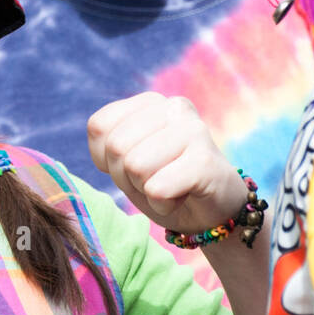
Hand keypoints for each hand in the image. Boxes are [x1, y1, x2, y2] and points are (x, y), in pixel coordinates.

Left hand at [87, 92, 248, 237]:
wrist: (214, 212)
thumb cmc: (166, 184)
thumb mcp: (127, 161)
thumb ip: (109, 144)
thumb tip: (109, 146)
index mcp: (151, 102)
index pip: (99, 126)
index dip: (108, 160)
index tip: (136, 167)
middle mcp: (174, 107)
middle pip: (116, 147)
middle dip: (127, 177)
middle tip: (156, 180)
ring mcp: (193, 130)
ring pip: (135, 166)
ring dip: (146, 190)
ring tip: (171, 186)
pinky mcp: (205, 160)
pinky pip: (157, 189)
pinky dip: (162, 204)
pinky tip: (183, 196)